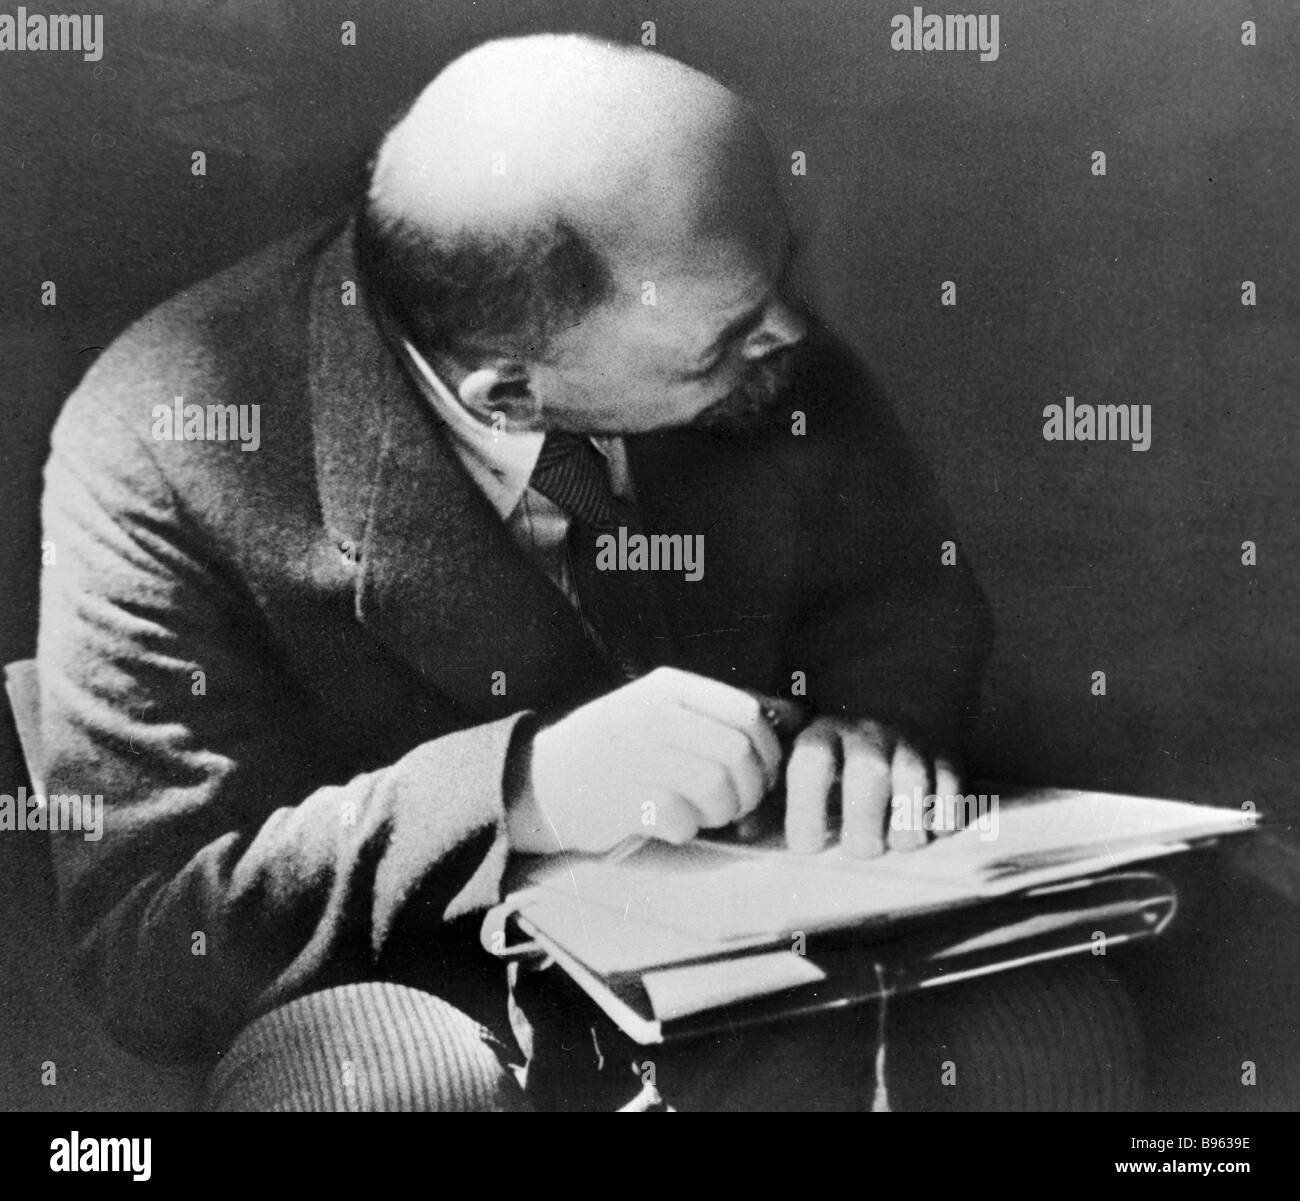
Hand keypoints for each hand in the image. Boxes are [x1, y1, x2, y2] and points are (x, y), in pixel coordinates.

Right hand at [507, 667, 799, 854]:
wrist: (541, 780)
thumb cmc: (616, 750)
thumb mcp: (664, 714)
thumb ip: (720, 714)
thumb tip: (794, 715)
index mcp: (668, 688)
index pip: (747, 713)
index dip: (770, 751)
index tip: (763, 776)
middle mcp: (654, 714)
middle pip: (738, 754)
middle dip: (750, 789)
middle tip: (737, 807)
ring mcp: (636, 755)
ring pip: (718, 788)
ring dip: (722, 812)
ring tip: (703, 814)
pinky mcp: (623, 798)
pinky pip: (684, 819)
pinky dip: (686, 830)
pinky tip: (669, 824)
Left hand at [783, 717, 962, 857]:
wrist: (892, 707)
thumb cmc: (834, 760)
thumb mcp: (796, 771)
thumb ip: (769, 804)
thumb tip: (742, 834)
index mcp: (821, 736)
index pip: (811, 763)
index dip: (807, 809)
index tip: (807, 846)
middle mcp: (866, 735)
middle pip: (869, 774)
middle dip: (864, 823)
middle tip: (861, 848)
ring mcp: (910, 743)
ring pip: (914, 783)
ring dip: (907, 827)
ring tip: (896, 842)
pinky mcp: (948, 756)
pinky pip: (953, 790)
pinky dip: (944, 819)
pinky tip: (930, 829)